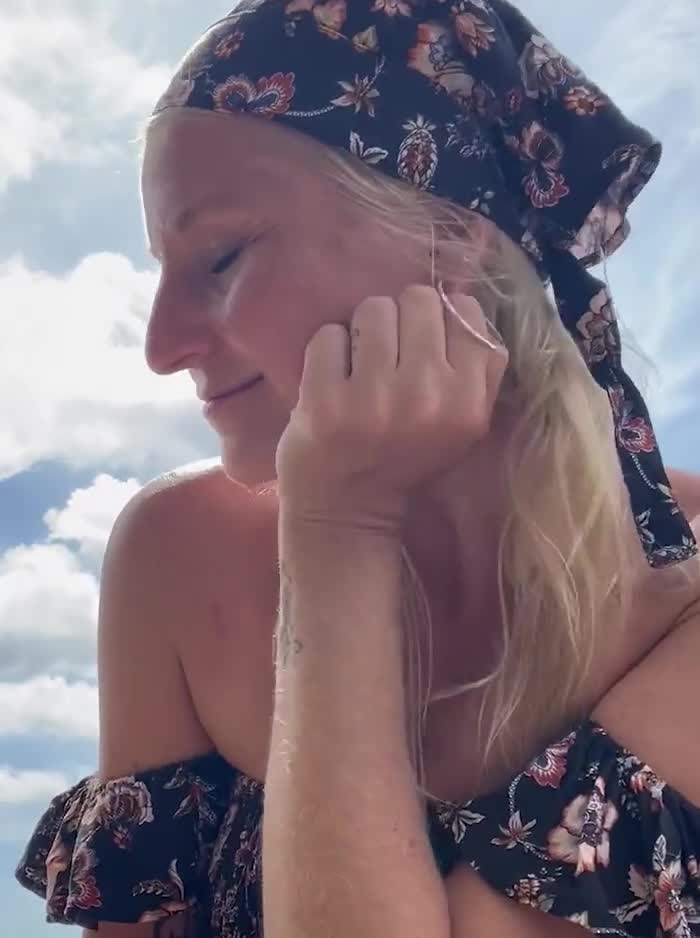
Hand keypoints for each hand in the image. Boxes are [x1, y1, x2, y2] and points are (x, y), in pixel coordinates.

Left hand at [275, 284, 507, 527]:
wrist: (346, 512)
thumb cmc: (404, 459)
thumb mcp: (462, 424)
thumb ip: (477, 368)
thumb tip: (461, 297)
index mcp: (467, 404)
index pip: (465, 312)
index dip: (442, 320)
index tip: (424, 349)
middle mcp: (426, 397)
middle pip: (418, 299)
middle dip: (401, 321)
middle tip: (387, 358)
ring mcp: (373, 398)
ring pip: (373, 309)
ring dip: (362, 332)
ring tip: (359, 368)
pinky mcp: (324, 400)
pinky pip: (328, 334)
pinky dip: (326, 352)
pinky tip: (331, 382)